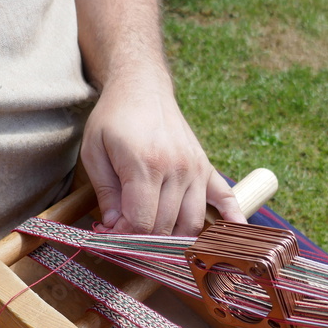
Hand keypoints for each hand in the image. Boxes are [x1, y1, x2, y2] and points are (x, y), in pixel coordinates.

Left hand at [80, 76, 245, 235]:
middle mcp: (177, 169)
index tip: (110, 235)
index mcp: (146, 165)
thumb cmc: (113, 119)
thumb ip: (106, 193)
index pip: (141, 222)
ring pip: (191, 223)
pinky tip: (232, 235)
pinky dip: (231, 220)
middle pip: (165, 227)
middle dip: (142, 240)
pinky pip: (225, 198)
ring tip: (154, 239)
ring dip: (173, 239)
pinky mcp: (206, 168)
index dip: (124, 237)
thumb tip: (114, 228)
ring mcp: (195, 169)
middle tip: (124, 236)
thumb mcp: (94, 152)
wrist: (142, 87)